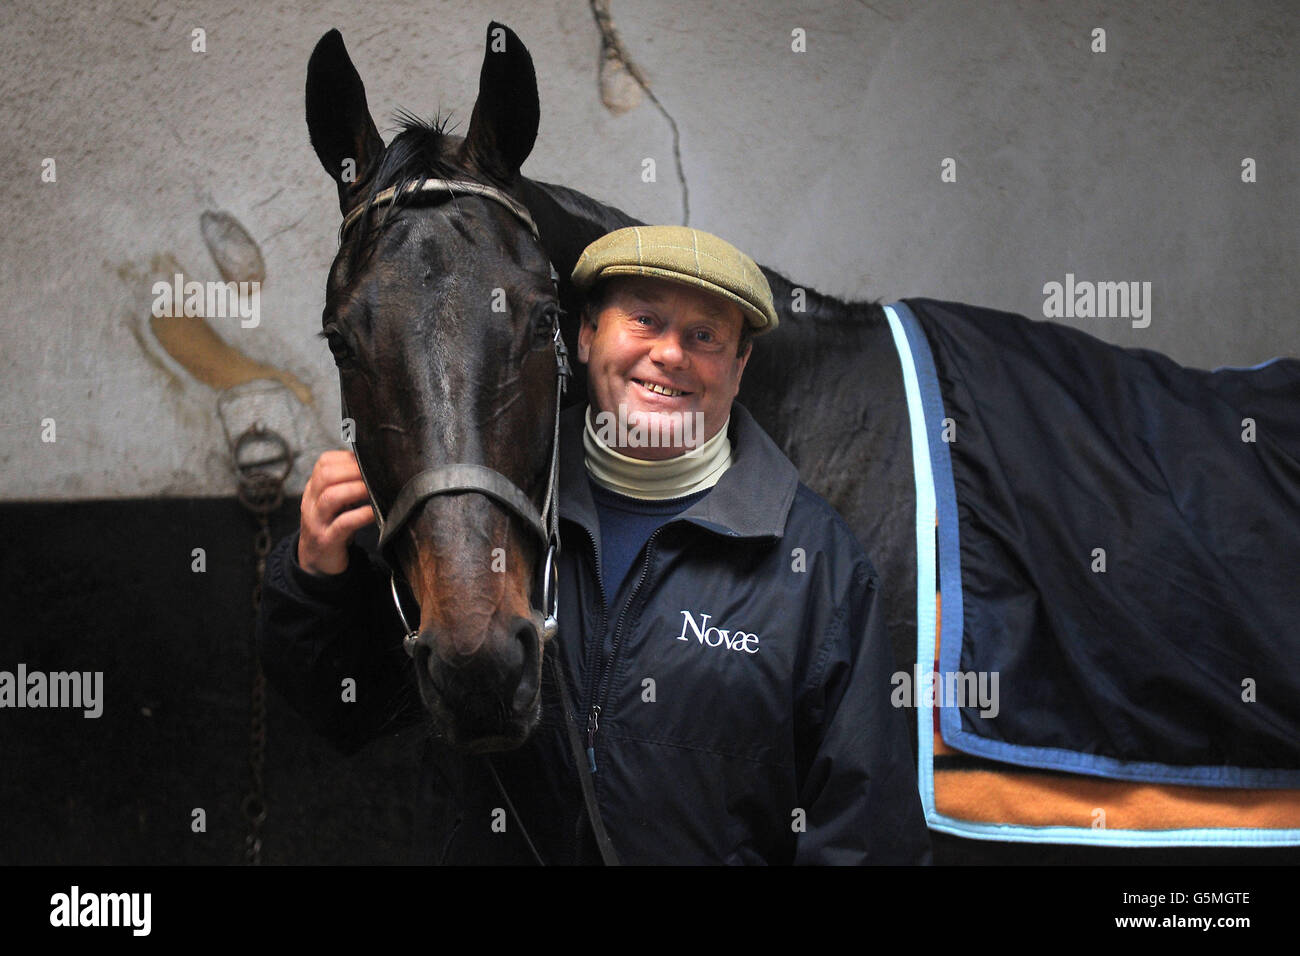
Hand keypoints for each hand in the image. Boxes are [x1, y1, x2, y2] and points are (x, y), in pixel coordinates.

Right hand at [297, 450, 375, 575]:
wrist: (316, 561)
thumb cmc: (332, 525)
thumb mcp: (334, 502)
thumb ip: (346, 484)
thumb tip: (374, 464)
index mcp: (313, 489)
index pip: (324, 463)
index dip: (347, 458)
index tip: (368, 461)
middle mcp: (311, 502)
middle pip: (326, 476)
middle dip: (353, 470)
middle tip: (375, 473)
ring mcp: (317, 522)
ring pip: (331, 497)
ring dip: (357, 489)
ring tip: (374, 489)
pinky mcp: (327, 541)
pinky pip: (343, 524)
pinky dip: (360, 515)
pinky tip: (374, 512)